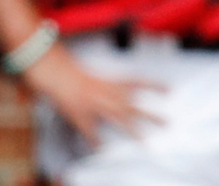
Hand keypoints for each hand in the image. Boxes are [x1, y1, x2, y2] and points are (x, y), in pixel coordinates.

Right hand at [21, 44, 163, 143]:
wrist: (49, 69)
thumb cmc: (67, 69)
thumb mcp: (88, 75)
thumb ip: (101, 85)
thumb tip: (112, 94)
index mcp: (106, 80)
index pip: (135, 81)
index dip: (152, 84)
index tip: (170, 89)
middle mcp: (103, 92)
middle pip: (132, 105)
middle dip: (150, 114)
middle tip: (168, 123)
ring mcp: (93, 103)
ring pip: (117, 118)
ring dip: (132, 131)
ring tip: (145, 142)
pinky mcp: (80, 113)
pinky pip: (90, 130)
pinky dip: (95, 140)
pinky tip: (100, 148)